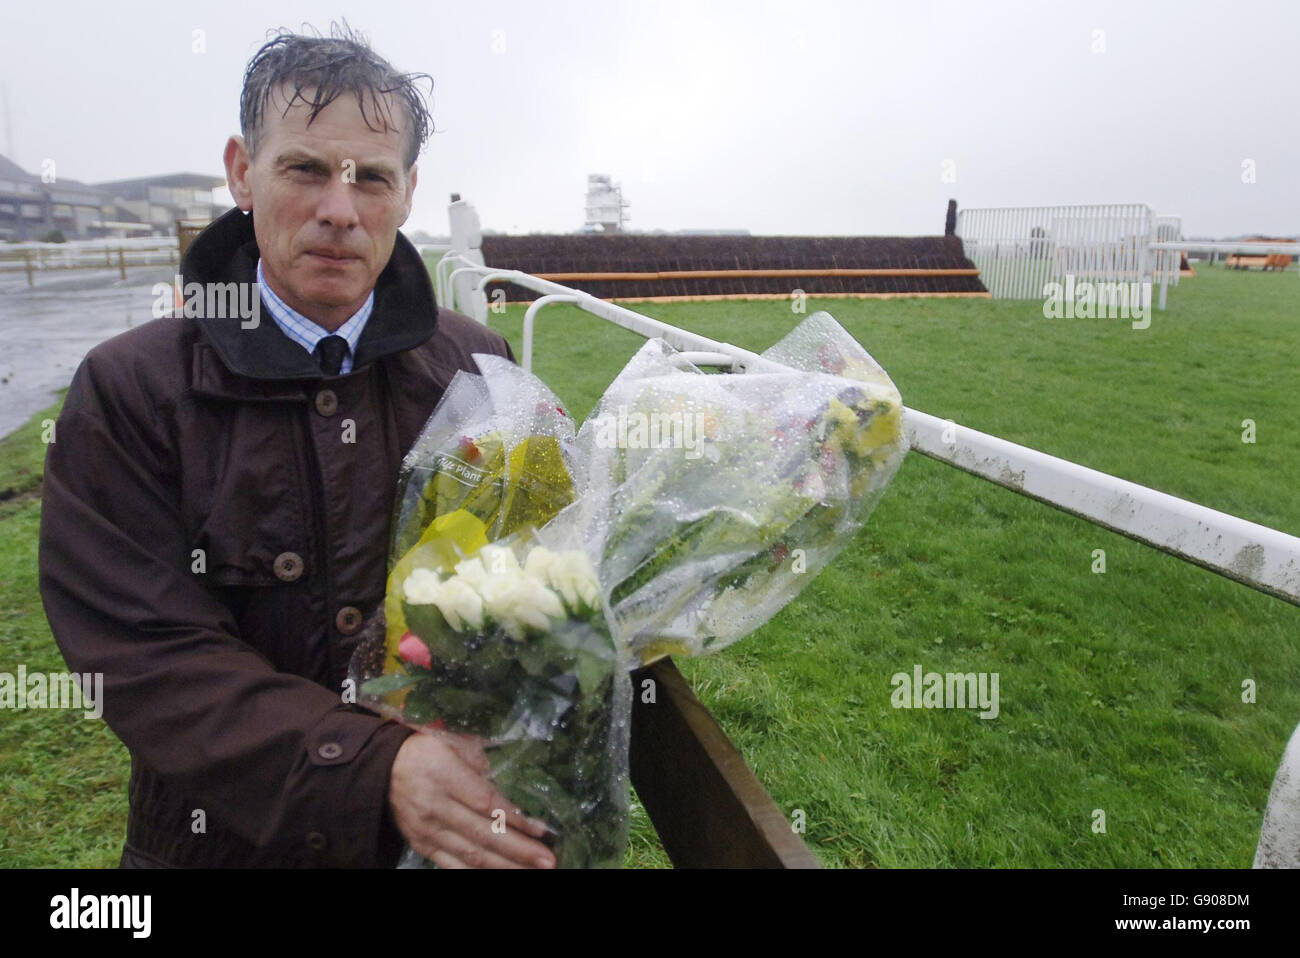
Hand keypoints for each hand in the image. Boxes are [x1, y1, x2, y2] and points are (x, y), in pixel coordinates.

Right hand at [388, 730, 556, 868]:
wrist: (384, 770)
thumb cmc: (427, 751)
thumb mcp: (454, 744)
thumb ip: (482, 766)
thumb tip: (510, 793)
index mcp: (445, 775)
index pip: (487, 804)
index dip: (516, 820)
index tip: (543, 831)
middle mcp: (436, 807)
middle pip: (483, 835)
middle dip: (519, 851)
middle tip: (548, 862)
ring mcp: (428, 831)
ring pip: (471, 856)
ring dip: (505, 867)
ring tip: (533, 872)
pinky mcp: (423, 846)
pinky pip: (453, 866)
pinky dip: (477, 874)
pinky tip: (502, 874)